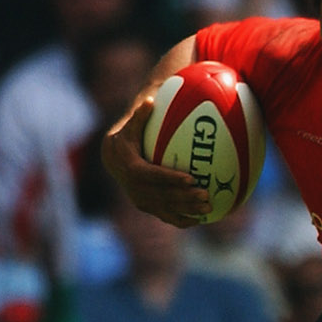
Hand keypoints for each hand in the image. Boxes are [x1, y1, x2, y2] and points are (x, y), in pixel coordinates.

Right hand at [102, 100, 210, 225]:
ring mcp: (140, 200)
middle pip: (162, 195)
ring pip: (166, 208)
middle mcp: (134, 188)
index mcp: (130, 167)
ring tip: (209, 209)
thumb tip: (150, 100)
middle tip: (206, 195)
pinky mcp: (146, 207)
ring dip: (188, 210)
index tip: (191, 178)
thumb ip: (140, 115)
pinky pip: (165, 216)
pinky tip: (199, 220)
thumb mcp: (130, 126)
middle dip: (185, 197)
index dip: (171, 178)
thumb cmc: (127, 137)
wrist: (112, 159)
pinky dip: (181, 220)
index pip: (152, 175)